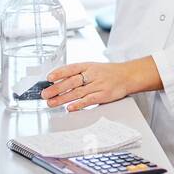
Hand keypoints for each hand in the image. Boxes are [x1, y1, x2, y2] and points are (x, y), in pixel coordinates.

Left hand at [42, 58, 157, 110]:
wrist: (128, 76)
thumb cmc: (108, 73)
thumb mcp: (93, 67)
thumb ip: (78, 74)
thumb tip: (58, 82)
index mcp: (88, 65)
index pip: (72, 68)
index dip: (60, 72)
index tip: (49, 78)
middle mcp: (93, 74)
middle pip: (72, 82)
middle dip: (56, 88)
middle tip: (45, 94)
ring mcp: (99, 85)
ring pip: (78, 92)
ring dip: (63, 98)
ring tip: (52, 103)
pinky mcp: (104, 95)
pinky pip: (89, 100)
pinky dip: (78, 104)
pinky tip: (70, 107)